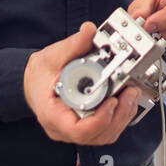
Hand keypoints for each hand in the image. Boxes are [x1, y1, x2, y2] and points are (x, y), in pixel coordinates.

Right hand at [23, 22, 141, 144]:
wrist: (34, 81)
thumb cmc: (40, 74)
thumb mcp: (52, 56)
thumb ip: (72, 45)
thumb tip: (89, 31)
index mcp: (52, 114)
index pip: (78, 131)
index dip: (100, 120)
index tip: (113, 101)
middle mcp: (64, 128)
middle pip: (96, 135)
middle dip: (118, 115)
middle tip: (130, 92)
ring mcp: (76, 130)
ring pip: (105, 135)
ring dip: (123, 116)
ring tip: (132, 94)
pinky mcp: (87, 127)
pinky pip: (107, 130)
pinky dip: (120, 116)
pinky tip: (127, 100)